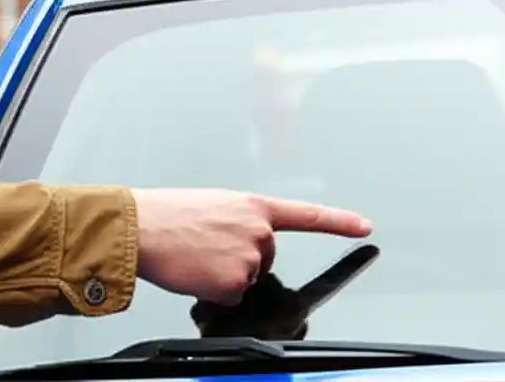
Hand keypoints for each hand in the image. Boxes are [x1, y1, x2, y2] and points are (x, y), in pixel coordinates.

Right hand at [131, 188, 370, 305]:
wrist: (141, 227)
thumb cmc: (167, 214)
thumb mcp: (212, 206)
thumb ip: (238, 221)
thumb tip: (238, 245)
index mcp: (253, 206)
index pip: (306, 214)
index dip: (339, 222)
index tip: (363, 226)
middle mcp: (259, 230)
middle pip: (265, 261)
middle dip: (239, 261)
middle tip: (205, 249)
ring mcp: (250, 258)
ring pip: (246, 282)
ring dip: (222, 276)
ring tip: (195, 256)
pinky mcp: (235, 283)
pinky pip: (229, 298)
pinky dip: (211, 292)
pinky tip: (194, 272)